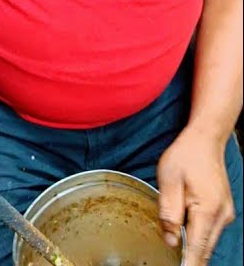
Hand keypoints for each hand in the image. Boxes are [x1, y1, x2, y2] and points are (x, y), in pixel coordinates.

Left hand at [157, 128, 236, 264]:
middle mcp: (221, 216)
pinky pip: (209, 231)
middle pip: (205, 248)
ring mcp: (225, 214)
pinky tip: (184, 238)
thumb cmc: (185, 157)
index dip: (189, 264)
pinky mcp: (222, 211)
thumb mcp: (169, 183)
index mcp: (208, 211)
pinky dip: (197, 238)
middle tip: (172, 264)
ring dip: (193, 249)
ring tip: (176, 257)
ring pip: (208, 242)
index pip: (198, 248)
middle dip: (190, 260)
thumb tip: (172, 241)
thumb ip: (169, 213)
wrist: (205, 141)